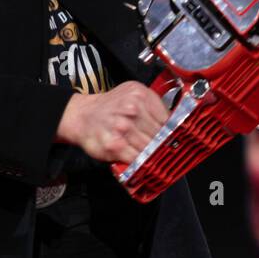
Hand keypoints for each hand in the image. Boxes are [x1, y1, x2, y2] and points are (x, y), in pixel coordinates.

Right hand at [55, 82, 169, 163]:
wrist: (82, 116)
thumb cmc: (111, 107)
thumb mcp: (132, 95)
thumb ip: (153, 107)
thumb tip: (175, 126)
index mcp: (140, 95)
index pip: (167, 119)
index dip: (173, 131)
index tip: (174, 138)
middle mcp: (132, 109)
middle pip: (160, 134)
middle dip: (162, 144)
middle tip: (164, 150)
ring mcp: (123, 128)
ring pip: (150, 147)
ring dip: (153, 154)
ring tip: (152, 155)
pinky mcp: (115, 146)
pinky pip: (138, 158)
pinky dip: (141, 162)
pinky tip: (140, 160)